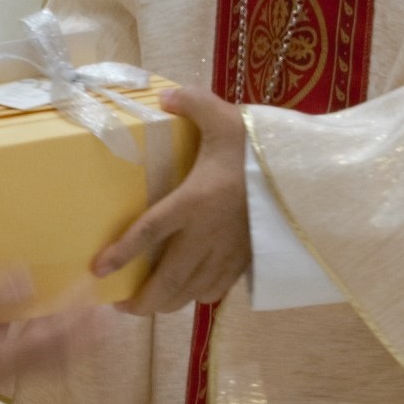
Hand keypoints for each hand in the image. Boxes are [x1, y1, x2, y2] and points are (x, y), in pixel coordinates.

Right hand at [0, 275, 112, 401]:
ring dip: (60, 338)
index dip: (80, 320)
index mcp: (2, 360)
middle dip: (81, 337)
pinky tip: (26, 318)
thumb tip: (28, 278)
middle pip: (56, 357)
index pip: (55, 341)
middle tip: (103, 315)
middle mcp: (2, 369)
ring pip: (39, 357)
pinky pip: (18, 353)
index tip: (97, 297)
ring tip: (76, 316)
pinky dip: (33, 337)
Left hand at [87, 84, 254, 314]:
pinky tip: (189, 290)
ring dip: (166, 304)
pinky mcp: (245, 261)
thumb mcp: (224, 118)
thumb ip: (193, 103)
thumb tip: (165, 97)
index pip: (150, 232)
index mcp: (194, 201)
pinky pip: (215, 290)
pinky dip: (197, 296)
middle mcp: (207, 234)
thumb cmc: (259, 149)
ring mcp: (227, 253)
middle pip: (168, 279)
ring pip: (190, 292)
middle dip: (142, 301)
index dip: (122, 253)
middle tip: (121, 306)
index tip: (99, 270)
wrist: (304, 177)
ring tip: (149, 304)